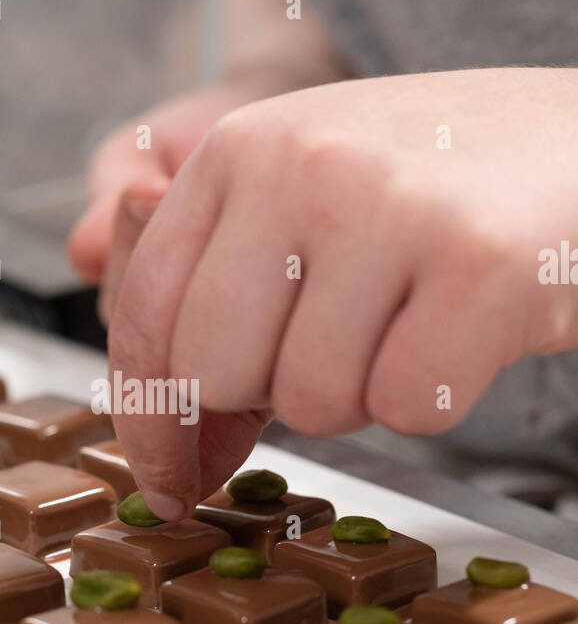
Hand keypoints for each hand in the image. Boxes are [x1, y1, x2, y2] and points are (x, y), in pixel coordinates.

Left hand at [107, 67, 577, 518]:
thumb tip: (171, 449)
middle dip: (269, 397)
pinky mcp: (480, 264)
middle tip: (342, 346)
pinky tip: (464, 331)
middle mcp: (300, 163)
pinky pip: (407, 409)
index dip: (149, 420)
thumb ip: (224, 303)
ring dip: (363, 395)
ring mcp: (390, 207)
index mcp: (239, 145)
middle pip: (212, 374)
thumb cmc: (441, 188)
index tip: (171, 478)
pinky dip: (437, 398)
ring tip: (413, 319)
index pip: (143, 312)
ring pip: (310, 403)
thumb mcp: (309, 205)